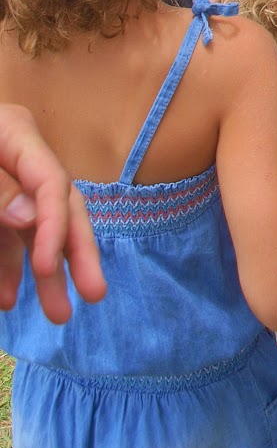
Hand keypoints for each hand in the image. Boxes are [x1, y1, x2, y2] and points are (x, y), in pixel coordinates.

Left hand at [0, 106, 105, 323]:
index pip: (52, 179)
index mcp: (13, 132)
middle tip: (96, 295)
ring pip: (30, 228)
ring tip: (59, 315)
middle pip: (56, 203)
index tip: (51, 269)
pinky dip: (5, 268)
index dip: (56, 226)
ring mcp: (0, 183)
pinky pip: (1, 237)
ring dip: (43, 273)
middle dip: (73, 252)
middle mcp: (14, 155)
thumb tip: (32, 213)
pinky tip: (6, 299)